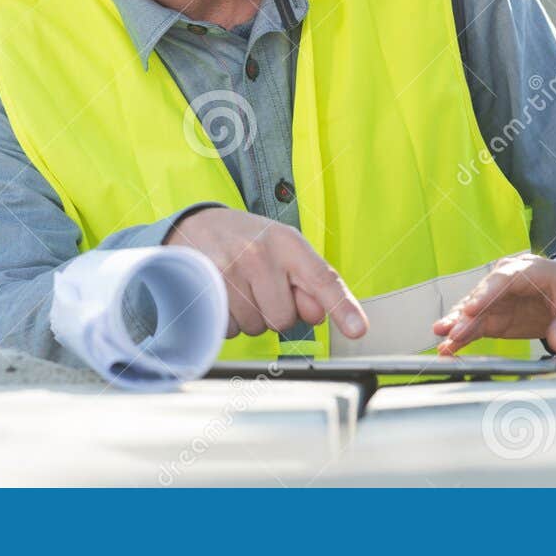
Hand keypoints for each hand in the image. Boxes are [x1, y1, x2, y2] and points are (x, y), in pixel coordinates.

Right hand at [167, 207, 367, 340]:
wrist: (196, 226)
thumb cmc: (248, 241)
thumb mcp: (283, 250)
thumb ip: (307, 282)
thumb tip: (318, 315)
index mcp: (288, 243)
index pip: (321, 278)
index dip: (342, 306)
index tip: (358, 330)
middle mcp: (260, 254)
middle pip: (284, 319)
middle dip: (274, 312)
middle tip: (259, 287)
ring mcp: (230, 271)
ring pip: (255, 327)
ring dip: (249, 317)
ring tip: (238, 287)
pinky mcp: (204, 289)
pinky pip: (229, 329)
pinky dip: (227, 320)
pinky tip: (222, 295)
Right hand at [430, 254, 555, 354]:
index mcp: (528, 270)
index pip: (503, 279)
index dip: (486, 294)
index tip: (471, 309)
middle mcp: (506, 281)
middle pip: (482, 296)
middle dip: (466, 315)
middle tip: (452, 331)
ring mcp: (497, 299)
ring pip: (473, 312)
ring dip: (457, 327)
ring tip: (444, 341)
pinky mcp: (494, 316)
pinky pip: (475, 326)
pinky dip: (462, 336)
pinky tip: (448, 347)